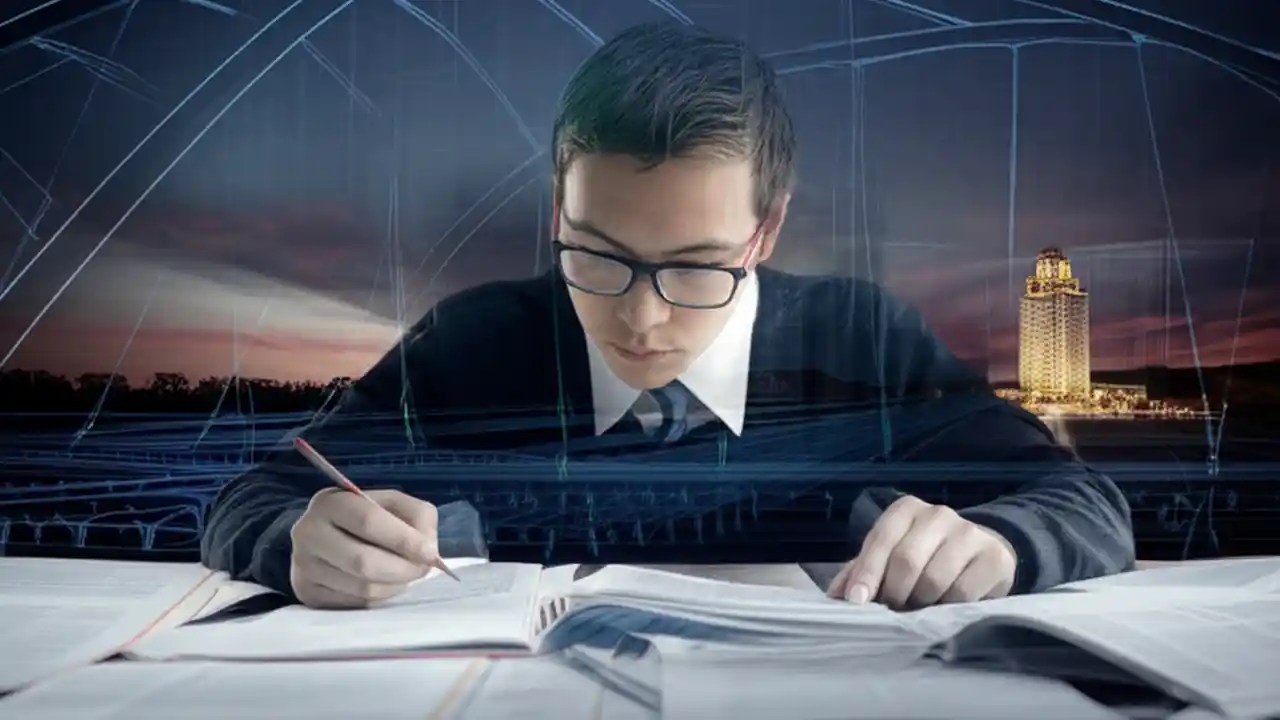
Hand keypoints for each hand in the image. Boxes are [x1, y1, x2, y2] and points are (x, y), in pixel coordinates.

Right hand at [290, 488, 440, 607]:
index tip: (430, 554)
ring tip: (403, 575)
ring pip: (362, 588)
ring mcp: (303, 567)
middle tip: (422, 570)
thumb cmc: (364, 518)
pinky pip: (355, 604)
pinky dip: (379, 598)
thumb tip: (427, 549)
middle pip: (363, 561)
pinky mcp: (307, 593)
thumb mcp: (391, 504)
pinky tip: (383, 584)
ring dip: (394, 585)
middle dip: (403, 569)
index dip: (404, 540)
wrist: (323, 537)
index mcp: (330, 502)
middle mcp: (309, 533)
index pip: (369, 521)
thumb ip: (417, 516)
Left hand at [826, 495, 1016, 609]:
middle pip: (907, 561)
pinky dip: (947, 607)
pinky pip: (962, 593)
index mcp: (905, 510)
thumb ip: (859, 573)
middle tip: (892, 610)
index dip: (867, 573)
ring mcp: (969, 533)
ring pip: (934, 580)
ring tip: (917, 609)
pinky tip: (944, 608)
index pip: (881, 540)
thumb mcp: (888, 559)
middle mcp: (938, 514)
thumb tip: (834, 599)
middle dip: (893, 593)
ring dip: (920, 603)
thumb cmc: (922, 558)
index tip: (856, 601)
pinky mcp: (994, 557)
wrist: (978, 555)